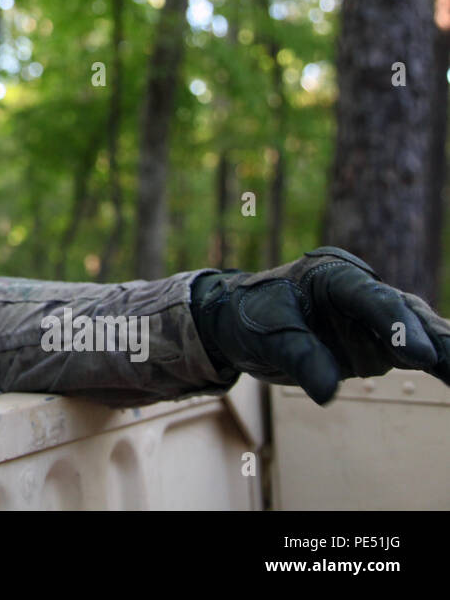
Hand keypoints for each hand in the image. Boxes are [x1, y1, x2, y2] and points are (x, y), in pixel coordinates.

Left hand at [190, 245, 449, 403]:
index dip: (396, 325)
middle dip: (434, 338)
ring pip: (420, 333)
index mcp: (333, 276)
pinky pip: (415, 353)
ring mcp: (374, 319)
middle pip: (406, 314)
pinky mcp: (379, 344)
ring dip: (445, 352)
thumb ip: (297, 356)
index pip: (371, 298)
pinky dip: (441, 363)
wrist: (240, 322)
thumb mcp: (264, 333)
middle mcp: (361, 293)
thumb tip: (326, 392)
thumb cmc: (251, 316)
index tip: (418, 355)